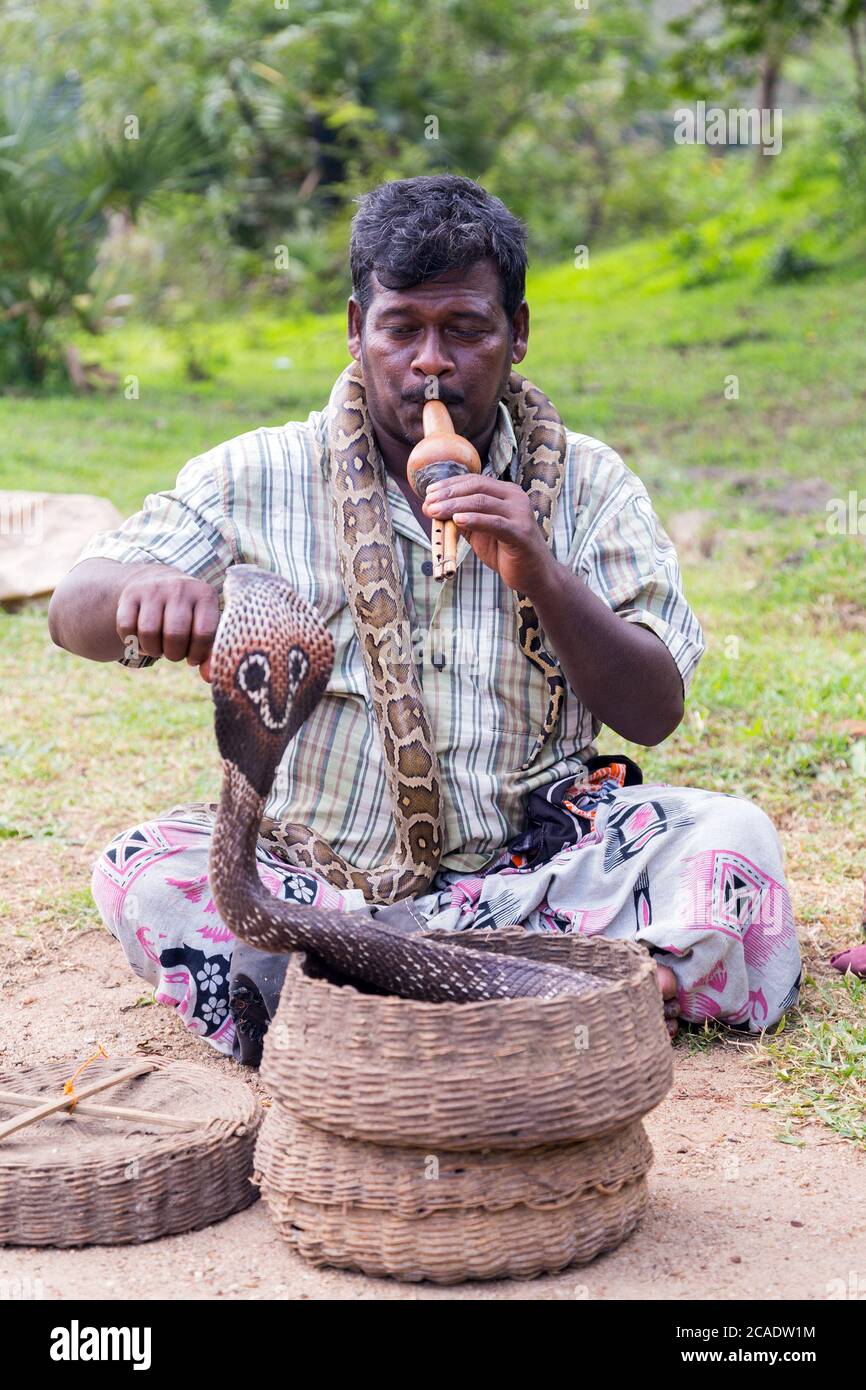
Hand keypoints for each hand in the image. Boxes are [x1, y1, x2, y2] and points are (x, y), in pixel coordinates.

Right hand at [115, 568, 219, 679]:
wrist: (160, 583)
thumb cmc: (190, 616)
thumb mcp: (205, 628)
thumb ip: (210, 654)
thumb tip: (209, 677)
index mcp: (204, 595)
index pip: (203, 633)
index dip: (197, 654)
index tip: (193, 658)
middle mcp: (179, 588)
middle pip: (175, 635)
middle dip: (174, 654)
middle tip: (174, 653)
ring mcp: (153, 588)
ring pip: (148, 632)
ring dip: (153, 650)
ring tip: (159, 647)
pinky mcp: (130, 594)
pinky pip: (126, 628)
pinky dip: (133, 643)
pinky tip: (143, 640)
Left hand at [422, 474, 554, 593]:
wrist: (533, 575)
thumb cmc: (505, 552)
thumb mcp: (480, 531)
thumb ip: (463, 518)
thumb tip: (434, 509)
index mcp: (506, 493)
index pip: (474, 481)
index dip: (449, 484)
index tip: (428, 493)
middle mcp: (516, 498)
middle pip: (477, 487)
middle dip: (448, 494)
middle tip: (428, 503)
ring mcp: (520, 514)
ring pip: (482, 502)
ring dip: (454, 506)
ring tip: (434, 511)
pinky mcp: (521, 533)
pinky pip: (494, 522)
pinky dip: (474, 519)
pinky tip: (457, 520)